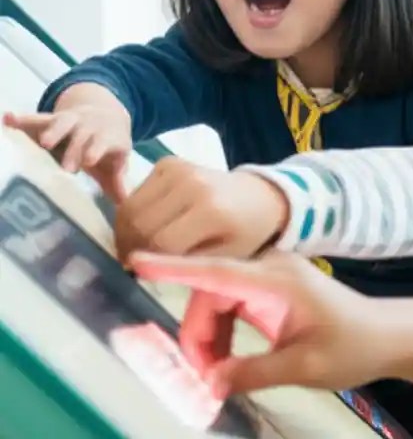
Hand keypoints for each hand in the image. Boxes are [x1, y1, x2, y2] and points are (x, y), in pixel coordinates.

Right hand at [4, 94, 131, 200]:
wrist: (106, 115)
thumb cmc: (108, 146)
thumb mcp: (116, 160)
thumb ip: (117, 179)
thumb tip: (124, 200)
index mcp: (107, 135)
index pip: (104, 141)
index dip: (97, 149)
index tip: (90, 160)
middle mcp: (90, 125)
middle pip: (82, 135)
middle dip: (74, 150)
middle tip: (66, 168)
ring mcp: (71, 120)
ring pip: (62, 123)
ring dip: (53, 132)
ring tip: (44, 143)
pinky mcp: (51, 118)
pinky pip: (37, 118)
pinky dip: (22, 119)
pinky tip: (8, 119)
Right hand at [117, 156, 289, 260]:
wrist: (258, 196)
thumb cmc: (245, 234)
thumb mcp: (227, 259)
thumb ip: (189, 266)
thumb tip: (142, 270)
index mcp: (212, 210)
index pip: (162, 243)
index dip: (148, 263)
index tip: (143, 275)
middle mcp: (192, 183)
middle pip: (141, 224)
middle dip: (131, 249)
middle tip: (134, 265)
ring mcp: (178, 169)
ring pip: (131, 209)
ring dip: (126, 232)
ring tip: (137, 248)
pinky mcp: (167, 163)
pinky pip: (134, 194)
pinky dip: (133, 215)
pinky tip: (148, 226)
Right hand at [130, 250, 384, 397]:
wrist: (387, 336)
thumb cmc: (354, 346)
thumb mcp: (305, 367)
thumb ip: (254, 372)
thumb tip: (210, 382)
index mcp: (277, 280)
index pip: (216, 271)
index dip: (174, 267)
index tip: (137, 259)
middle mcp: (269, 270)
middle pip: (211, 295)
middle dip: (197, 335)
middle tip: (200, 379)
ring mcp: (269, 279)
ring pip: (218, 303)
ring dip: (209, 338)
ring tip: (214, 377)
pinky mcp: (270, 292)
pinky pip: (231, 307)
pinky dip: (223, 335)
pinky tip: (225, 364)